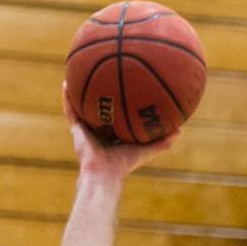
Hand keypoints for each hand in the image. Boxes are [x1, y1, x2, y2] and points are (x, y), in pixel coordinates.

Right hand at [62, 82, 177, 179]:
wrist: (104, 174)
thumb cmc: (125, 164)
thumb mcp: (146, 149)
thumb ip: (162, 140)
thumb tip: (181, 130)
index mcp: (114, 135)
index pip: (116, 116)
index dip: (118, 103)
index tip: (124, 87)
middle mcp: (99, 130)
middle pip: (99, 108)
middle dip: (100, 93)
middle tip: (102, 74)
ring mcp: (86, 129)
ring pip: (81, 106)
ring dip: (79, 91)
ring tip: (78, 71)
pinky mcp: (76, 129)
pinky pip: (70, 110)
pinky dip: (67, 97)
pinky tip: (66, 82)